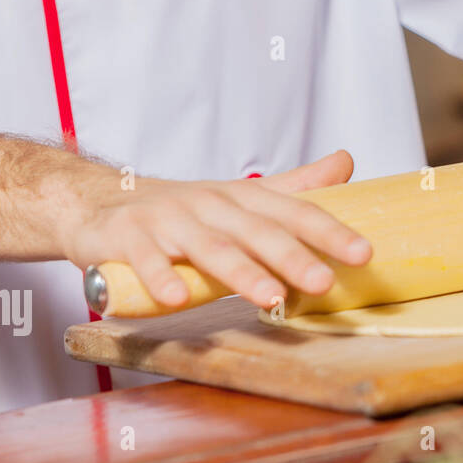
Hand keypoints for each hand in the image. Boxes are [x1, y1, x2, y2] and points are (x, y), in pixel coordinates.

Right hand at [60, 151, 370, 309]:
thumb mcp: (242, 196)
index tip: (363, 254)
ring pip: (210, 248)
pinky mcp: (126, 237)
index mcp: (242, 197)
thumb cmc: (185, 209)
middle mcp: (210, 205)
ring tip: (271, 298)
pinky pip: (146, 259)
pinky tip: (179, 299)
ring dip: (241, 273)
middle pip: (257, 232)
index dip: (330, 232)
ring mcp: (168, 220)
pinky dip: (161, 278)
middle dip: (293, 257)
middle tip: (325, 281)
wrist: (100, 201)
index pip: (294, 213)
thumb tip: (347, 162)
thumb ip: (295, 187)